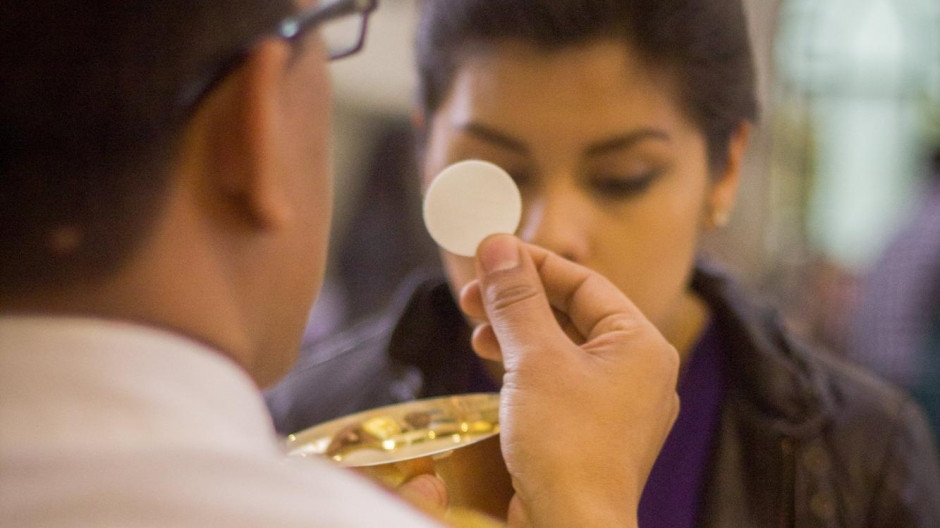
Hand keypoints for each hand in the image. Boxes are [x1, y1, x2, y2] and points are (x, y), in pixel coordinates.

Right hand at [460, 235, 679, 527]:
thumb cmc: (566, 446)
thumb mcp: (534, 360)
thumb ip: (516, 300)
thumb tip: (498, 244)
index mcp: (640, 345)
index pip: (583, 283)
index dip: (533, 264)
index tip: (490, 252)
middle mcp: (636, 371)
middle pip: (572, 314)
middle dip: (518, 301)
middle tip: (471, 293)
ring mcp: (617, 405)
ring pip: (563, 349)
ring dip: (516, 333)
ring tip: (475, 330)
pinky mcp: (593, 431)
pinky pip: (560, 381)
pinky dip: (526, 367)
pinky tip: (495, 365)